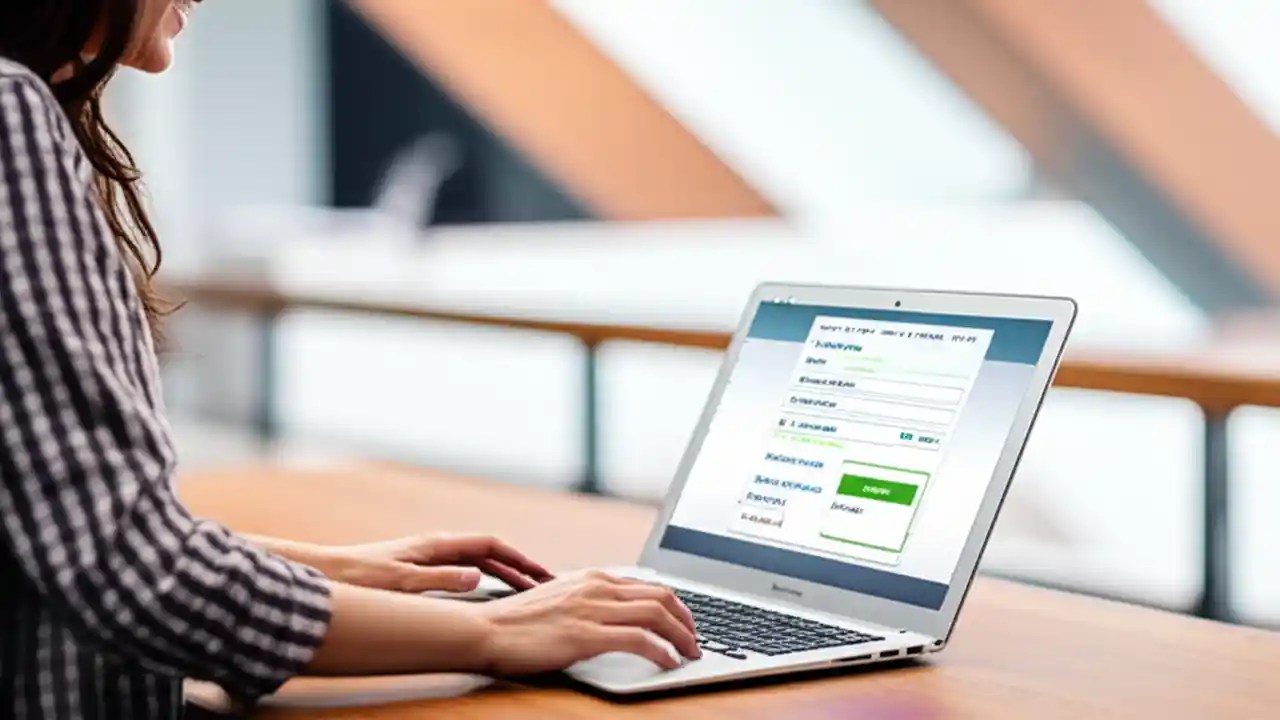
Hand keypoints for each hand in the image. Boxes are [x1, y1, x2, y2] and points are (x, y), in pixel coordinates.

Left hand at [319, 534, 554, 593]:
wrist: (326, 572)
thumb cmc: (360, 577)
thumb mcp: (402, 583)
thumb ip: (440, 580)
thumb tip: (478, 577)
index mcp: (437, 545)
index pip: (490, 545)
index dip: (519, 558)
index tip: (542, 574)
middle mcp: (436, 546)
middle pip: (489, 553)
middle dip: (518, 567)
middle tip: (545, 584)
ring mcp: (428, 556)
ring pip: (477, 562)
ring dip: (503, 573)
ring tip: (525, 590)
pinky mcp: (419, 569)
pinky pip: (463, 570)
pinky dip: (484, 579)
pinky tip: (487, 593)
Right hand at [472, 570, 700, 673]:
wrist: (487, 629)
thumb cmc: (519, 622)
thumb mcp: (561, 600)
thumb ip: (589, 603)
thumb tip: (614, 616)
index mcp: (594, 578)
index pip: (649, 585)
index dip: (675, 606)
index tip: (684, 624)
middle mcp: (598, 587)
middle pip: (662, 595)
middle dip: (687, 619)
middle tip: (695, 640)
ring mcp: (592, 609)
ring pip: (657, 614)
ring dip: (681, 636)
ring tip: (690, 654)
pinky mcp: (586, 634)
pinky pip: (639, 639)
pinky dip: (661, 651)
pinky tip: (668, 663)